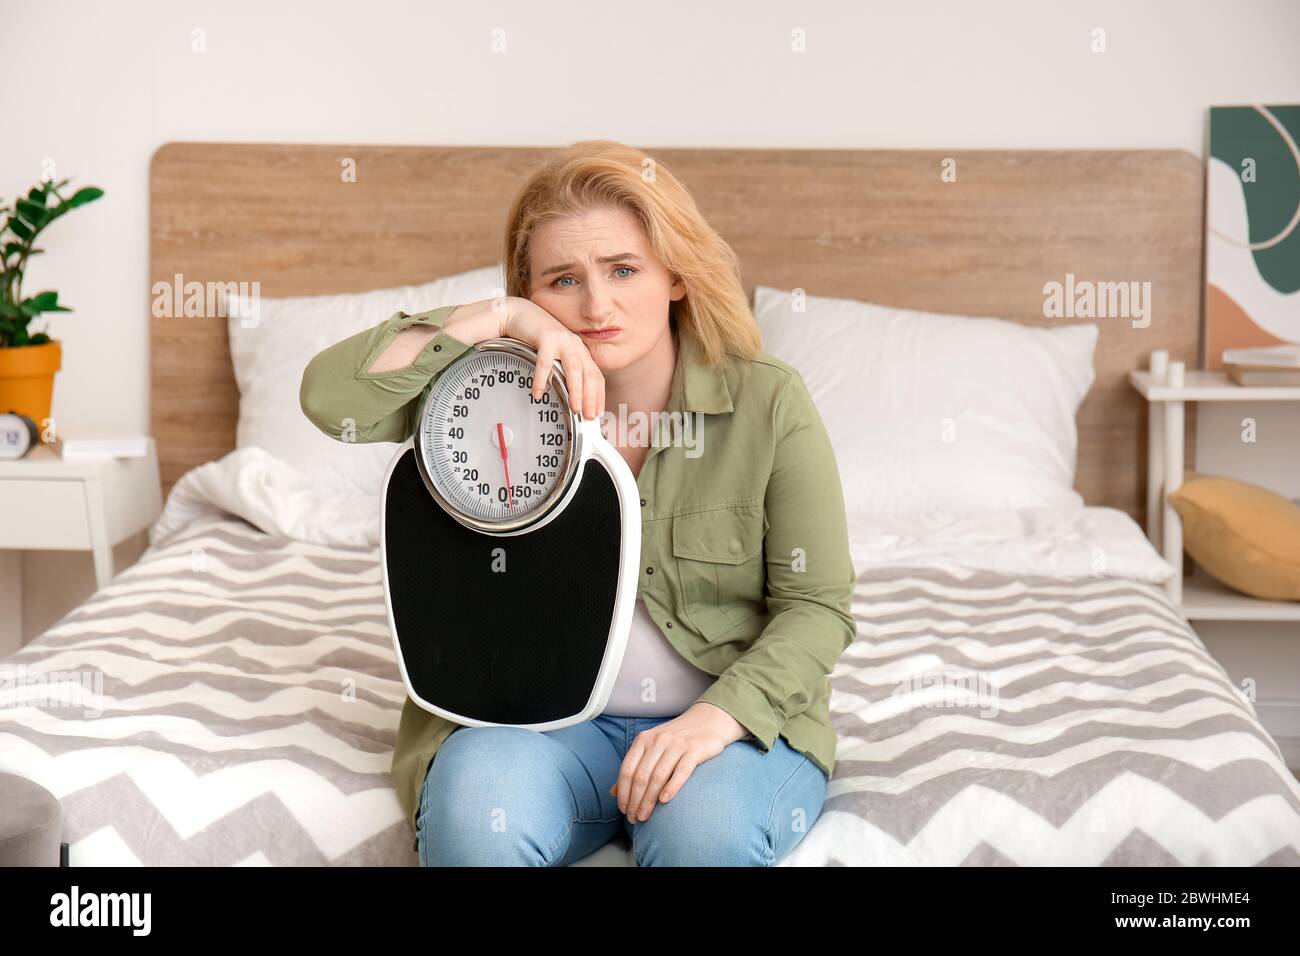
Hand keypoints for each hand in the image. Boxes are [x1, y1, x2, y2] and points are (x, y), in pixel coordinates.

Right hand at [501, 297, 606, 421]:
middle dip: (590, 397)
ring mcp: (562, 340)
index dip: (599, 395)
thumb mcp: (557, 354)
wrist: (521, 314)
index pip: (596, 376)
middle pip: (588, 374)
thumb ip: (565, 369)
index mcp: (580, 351)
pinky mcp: (546, 337)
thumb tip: (569, 395)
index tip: (597, 412)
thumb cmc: (538, 338)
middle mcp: (575, 345)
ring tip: (573, 408)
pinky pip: (545, 362)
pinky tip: (538, 392)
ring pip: (573, 369)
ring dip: (575, 391)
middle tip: (589, 416)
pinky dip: (542, 379)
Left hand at [607, 702, 749, 823]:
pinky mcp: (695, 750)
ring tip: (645, 816)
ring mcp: (677, 744)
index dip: (623, 792)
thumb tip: (613, 792)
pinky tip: (665, 801)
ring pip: (658, 776)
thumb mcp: (652, 747)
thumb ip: (634, 767)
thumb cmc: (677, 739)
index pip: (627, 769)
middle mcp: (658, 741)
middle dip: (635, 800)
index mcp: (644, 740)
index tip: (623, 809)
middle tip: (634, 818)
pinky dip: (672, 787)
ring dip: (649, 800)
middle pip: (641, 776)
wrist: (708, 720)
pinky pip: (681, 770)